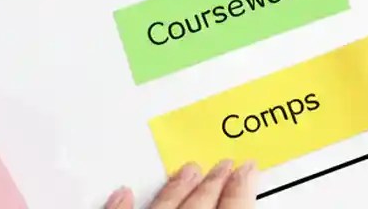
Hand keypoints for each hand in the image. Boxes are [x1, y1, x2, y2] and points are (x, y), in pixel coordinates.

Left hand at [105, 160, 256, 208]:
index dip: (242, 188)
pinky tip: (123, 193)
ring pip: (162, 207)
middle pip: (199, 203)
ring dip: (175, 188)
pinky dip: (120, 207)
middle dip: (213, 182)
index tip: (247, 169)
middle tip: (223, 164)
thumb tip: (247, 204)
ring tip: (186, 169)